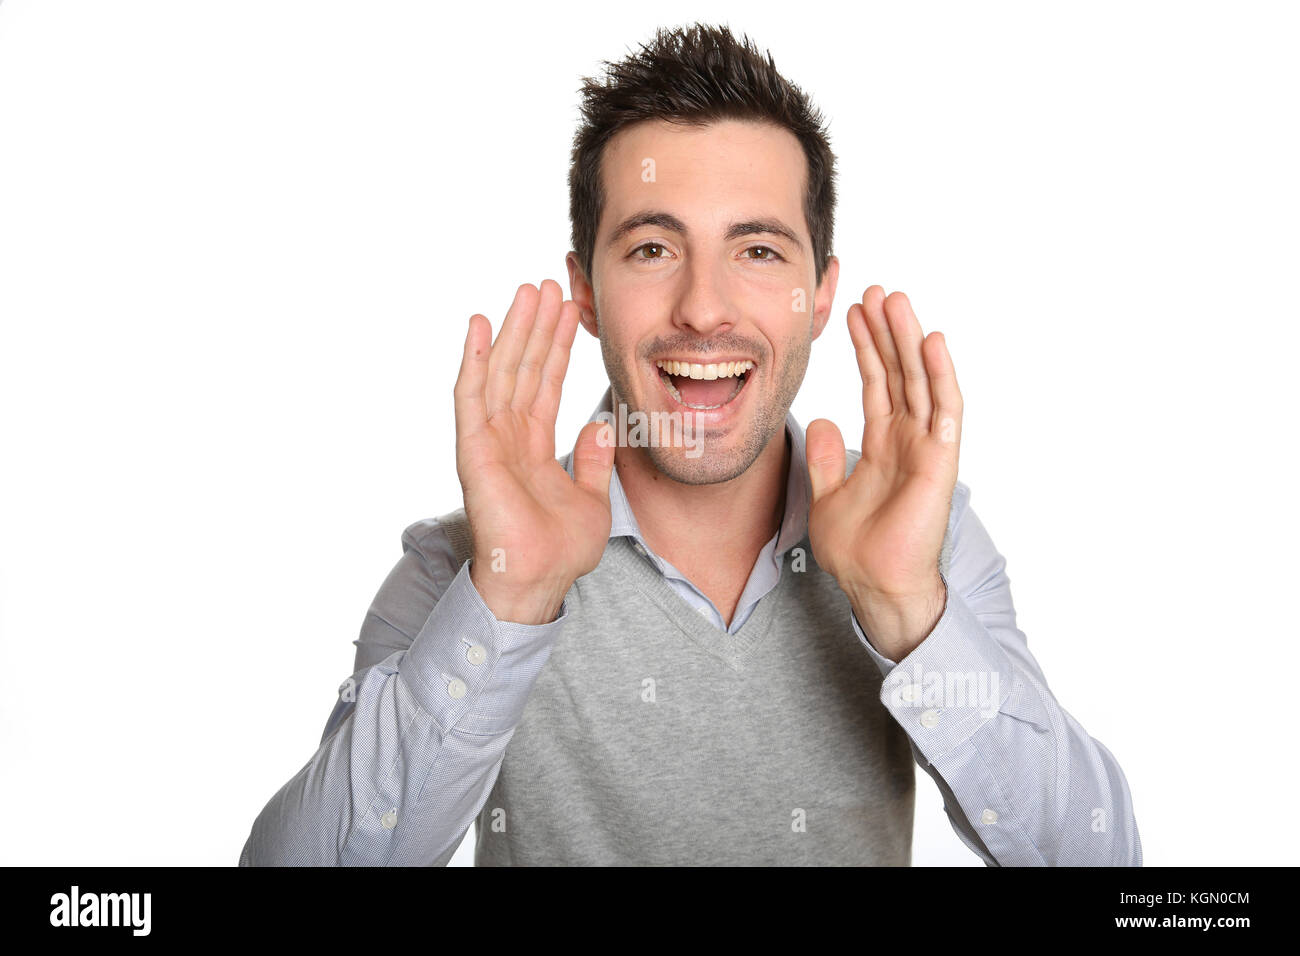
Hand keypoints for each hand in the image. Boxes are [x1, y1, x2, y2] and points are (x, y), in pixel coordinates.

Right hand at [454, 280, 614, 623]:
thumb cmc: (560, 550)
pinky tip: (479, 326)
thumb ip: (595, 460)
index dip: (557, 346)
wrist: (539, 580)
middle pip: (524, 368)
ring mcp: (489, 440)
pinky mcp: (474, 449)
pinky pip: (471, 397)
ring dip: (514, 329)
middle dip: (537, 326)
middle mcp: (509, 436)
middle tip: (549, 282)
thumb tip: (602, 424)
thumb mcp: (593, 498)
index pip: (546, 382)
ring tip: (528, 290)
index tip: (570, 310)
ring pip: (501, 371)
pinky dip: (473, 360)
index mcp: (535, 445)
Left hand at [805, 286, 962, 659]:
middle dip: (888, 330)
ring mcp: (928, 447)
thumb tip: (820, 421)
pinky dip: (940, 375)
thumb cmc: (857, 550)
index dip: (866, 346)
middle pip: (900, 372)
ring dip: (911, 339)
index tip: (852, 310)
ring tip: (897, 300)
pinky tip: (932, 341)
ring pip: (922, 381)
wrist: (876, 587)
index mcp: (884, 443)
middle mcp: (908, 439)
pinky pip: (944, 410)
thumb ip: (824, 459)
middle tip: (877, 289)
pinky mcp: (941, 461)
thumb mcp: (826, 495)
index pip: (876, 382)